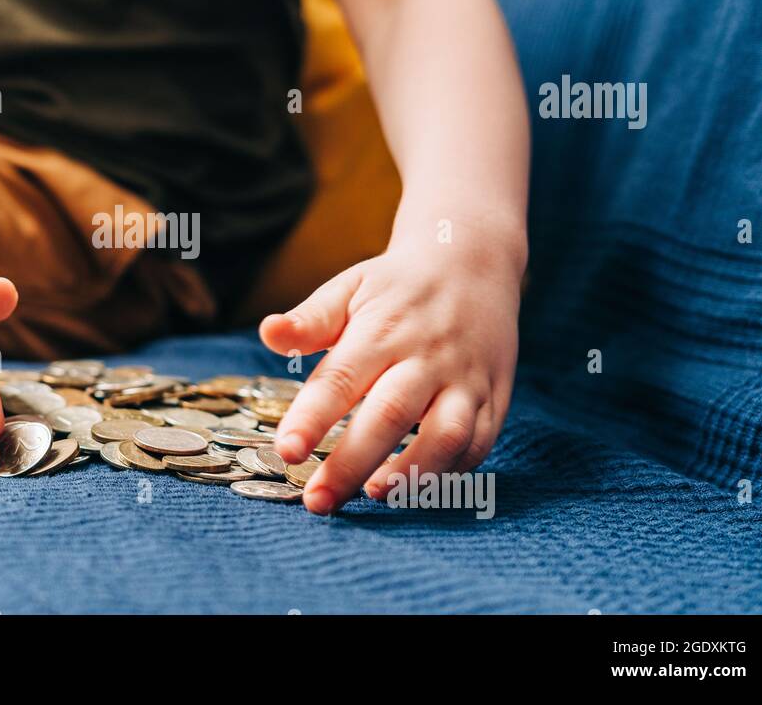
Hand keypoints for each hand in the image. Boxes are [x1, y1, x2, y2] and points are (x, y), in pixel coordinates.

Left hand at [260, 235, 522, 513]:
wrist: (471, 260)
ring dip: (411, 471)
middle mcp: (426, 355)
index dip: (312, 418)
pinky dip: (450, 470)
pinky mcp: (493, 395)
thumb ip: (311, 318)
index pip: (342, 379)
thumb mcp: (350, 287)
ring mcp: (465, 377)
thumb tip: (268, 333)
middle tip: (316, 502)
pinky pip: (479, 441)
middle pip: (389, 415)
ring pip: (446, 434)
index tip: (286, 451)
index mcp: (382, 329)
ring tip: (373, 495)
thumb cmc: (396, 285)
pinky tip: (416, 485)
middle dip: (351, 463)